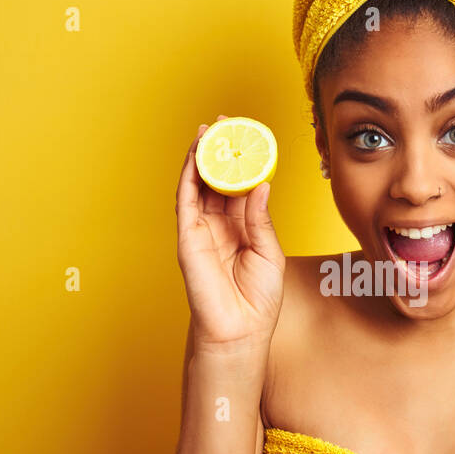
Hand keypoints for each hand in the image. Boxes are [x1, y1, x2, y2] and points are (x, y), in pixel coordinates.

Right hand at [175, 116, 284, 353]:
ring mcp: (201, 230)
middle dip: (220, 151)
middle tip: (226, 122)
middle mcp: (219, 224)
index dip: (242, 161)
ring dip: (201, 157)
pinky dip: (188, 177)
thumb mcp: (269, 251)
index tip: (248, 135)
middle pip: (217, 179)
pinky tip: (195, 157)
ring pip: (198, 185)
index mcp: (242, 226)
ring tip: (209, 131)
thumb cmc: (258, 300)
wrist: (241, 331)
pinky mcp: (187, 239)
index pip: (240, 185)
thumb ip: (260, 217)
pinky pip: (185, 201)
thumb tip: (260, 184)